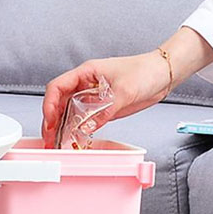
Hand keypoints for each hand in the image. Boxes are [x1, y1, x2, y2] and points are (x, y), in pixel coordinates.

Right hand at [41, 27, 212, 147]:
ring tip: (56, 142)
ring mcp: (93, 96)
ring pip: (69, 111)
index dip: (50, 104)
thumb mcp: (125, 91)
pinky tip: (74, 139)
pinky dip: (77, 129)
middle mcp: (86, 83)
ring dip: (62, 126)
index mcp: (86, 72)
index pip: (58, 87)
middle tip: (49, 138)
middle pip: (59, 101)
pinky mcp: (102, 107)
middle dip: (51, 120)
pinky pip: (84, 118)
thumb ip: (105, 110)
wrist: (163, 74)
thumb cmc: (146, 71)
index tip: (50, 121)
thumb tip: (87, 127)